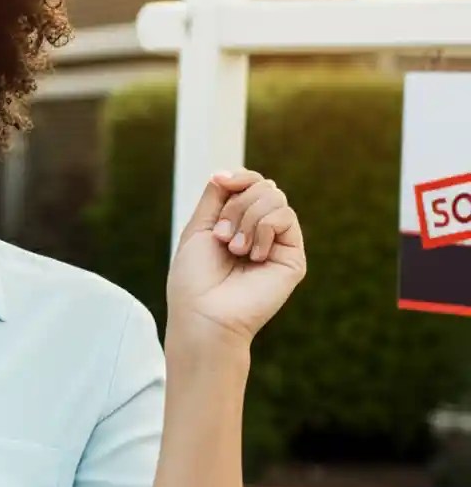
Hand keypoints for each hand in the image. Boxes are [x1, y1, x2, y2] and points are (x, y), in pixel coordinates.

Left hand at [166, 169, 307, 351]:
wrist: (204, 313)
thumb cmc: (194, 278)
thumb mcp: (198, 227)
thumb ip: (216, 197)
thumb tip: (226, 172)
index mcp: (238, 224)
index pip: (250, 183)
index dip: (238, 177)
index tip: (220, 182)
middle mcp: (260, 232)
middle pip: (263, 186)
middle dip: (236, 204)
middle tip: (222, 237)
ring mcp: (278, 243)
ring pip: (275, 197)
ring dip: (247, 218)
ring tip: (234, 248)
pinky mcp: (292, 257)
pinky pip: (285, 217)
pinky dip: (263, 228)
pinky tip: (253, 255)